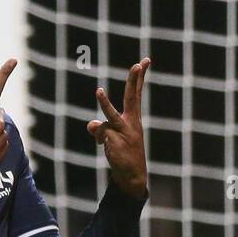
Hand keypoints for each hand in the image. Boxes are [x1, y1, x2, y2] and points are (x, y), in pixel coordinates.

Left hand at [88, 57, 149, 198]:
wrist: (131, 175)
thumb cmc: (123, 152)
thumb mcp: (112, 137)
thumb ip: (101, 128)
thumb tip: (92, 124)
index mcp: (134, 118)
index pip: (137, 93)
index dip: (140, 77)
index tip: (145, 60)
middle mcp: (131, 122)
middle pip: (131, 97)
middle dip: (134, 80)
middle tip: (137, 65)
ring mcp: (123, 131)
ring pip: (110, 115)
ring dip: (104, 103)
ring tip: (99, 91)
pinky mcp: (114, 141)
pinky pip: (99, 133)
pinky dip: (98, 138)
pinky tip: (104, 146)